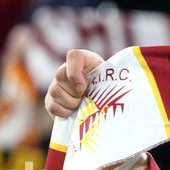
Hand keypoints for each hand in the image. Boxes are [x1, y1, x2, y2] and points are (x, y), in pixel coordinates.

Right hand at [45, 48, 147, 169]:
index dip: (75, 71)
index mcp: (84, 61)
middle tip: (86, 98)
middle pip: (60, 75)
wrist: (105, 107)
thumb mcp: (118, 85)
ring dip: (70, 103)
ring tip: (82, 106)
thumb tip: (116, 94)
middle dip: (75, 92)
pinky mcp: (52, 101)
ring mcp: (57, 85)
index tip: (85, 86)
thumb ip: (116, 82)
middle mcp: (67, 70)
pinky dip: (63, 111)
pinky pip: (51, 105)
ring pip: (55, 91)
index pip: (74, 56)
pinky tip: (74, 113)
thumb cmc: (114, 94)